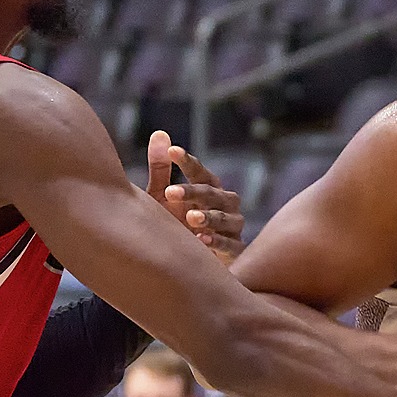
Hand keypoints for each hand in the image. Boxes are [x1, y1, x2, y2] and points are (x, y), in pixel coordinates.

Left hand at [145, 131, 246, 263]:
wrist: (189, 262)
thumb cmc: (177, 224)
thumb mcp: (163, 197)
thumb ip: (161, 169)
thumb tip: (159, 133)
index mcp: (209, 188)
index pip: (201, 172)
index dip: (188, 162)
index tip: (172, 152)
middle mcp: (225, 204)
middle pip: (212, 194)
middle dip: (193, 192)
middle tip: (170, 192)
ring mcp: (233, 227)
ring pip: (225, 218)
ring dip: (209, 217)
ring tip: (191, 218)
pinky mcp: (236, 250)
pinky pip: (230, 245)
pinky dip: (217, 241)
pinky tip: (201, 240)